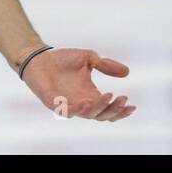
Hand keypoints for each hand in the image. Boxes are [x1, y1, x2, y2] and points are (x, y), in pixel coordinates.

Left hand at [21, 47, 136, 120]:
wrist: (39, 56)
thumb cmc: (63, 59)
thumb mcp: (89, 58)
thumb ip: (105, 65)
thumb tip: (127, 72)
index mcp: (91, 95)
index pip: (108, 110)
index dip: (121, 111)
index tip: (132, 105)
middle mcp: (81, 103)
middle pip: (101, 116)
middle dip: (113, 110)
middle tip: (122, 99)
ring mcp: (66, 104)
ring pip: (86, 114)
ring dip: (97, 108)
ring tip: (106, 96)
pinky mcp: (52, 101)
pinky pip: (63, 110)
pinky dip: (74, 109)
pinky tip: (85, 102)